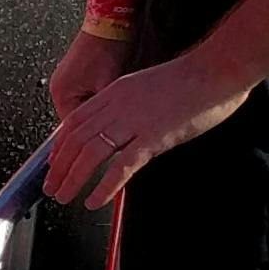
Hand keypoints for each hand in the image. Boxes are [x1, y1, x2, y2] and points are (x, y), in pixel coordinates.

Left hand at [44, 46, 237, 207]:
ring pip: (91, 153)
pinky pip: (122, 166)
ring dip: (73, 179)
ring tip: (65, 197)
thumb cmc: (189, 78)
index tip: (52, 163)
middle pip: (76, 140)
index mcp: (114, 92)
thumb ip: (126, 104)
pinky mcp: (154, 136)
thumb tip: (117, 126)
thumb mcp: (145, 86)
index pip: (74, 122)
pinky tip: (95, 200)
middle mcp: (118, 105)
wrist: (217, 69)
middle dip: (58, 168)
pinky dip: (104, 186)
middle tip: (51, 187)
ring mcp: (135, 121)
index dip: (59, 146)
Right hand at [45, 20, 132, 125]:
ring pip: (79, 106)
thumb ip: (104, 112)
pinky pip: (82, 94)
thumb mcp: (108, 87)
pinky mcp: (74, 73)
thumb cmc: (106, 48)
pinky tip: (107, 94)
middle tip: (109, 124)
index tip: (100, 141)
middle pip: (74, 118)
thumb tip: (108, 129)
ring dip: (93, 109)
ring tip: (111, 108)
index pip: (70, 128)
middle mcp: (58, 87)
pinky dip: (94, 96)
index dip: (87, 135)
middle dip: (91, 122)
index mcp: (61, 93)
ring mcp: (65, 79)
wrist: (109, 24)